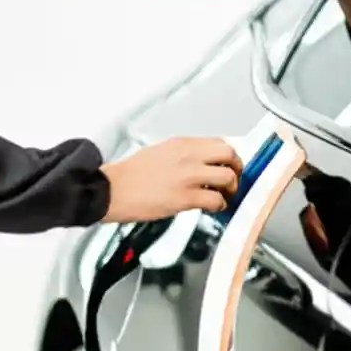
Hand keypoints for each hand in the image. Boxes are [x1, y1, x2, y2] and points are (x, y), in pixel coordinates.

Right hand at [99, 137, 243, 222]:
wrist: (112, 189)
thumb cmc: (130, 175)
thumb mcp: (159, 152)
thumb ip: (182, 155)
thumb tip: (199, 163)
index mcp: (181, 144)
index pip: (218, 142)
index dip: (228, 156)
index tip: (228, 164)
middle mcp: (188, 156)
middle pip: (229, 153)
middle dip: (237, 167)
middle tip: (234, 178)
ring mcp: (188, 176)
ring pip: (228, 176)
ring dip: (231, 188)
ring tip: (225, 195)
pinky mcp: (186, 197)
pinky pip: (216, 200)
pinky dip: (220, 205)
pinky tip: (213, 208)